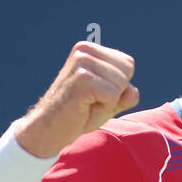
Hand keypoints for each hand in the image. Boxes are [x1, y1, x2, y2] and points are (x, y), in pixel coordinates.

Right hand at [15, 42, 138, 157]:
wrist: (50, 130)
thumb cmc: (79, 115)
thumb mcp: (108, 102)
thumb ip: (125, 94)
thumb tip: (132, 90)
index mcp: (89, 50)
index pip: (127, 64)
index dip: (118, 87)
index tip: (95, 95)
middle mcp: (84, 51)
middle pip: (127, 72)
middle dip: (115, 95)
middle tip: (90, 103)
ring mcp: (81, 62)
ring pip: (121, 84)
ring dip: (108, 103)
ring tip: (87, 106)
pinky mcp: (82, 78)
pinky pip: (112, 96)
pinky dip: (103, 110)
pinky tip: (84, 110)